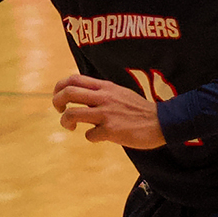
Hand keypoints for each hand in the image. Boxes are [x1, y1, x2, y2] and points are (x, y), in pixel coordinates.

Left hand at [51, 73, 165, 147]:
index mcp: (105, 87)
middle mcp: (103, 97)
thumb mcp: (119, 92)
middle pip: (67, 93)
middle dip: (56, 103)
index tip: (60, 98)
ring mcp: (106, 114)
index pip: (73, 79)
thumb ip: (101, 92)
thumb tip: (81, 95)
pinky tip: (100, 137)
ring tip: (71, 126)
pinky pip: (89, 135)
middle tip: (59, 111)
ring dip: (65, 122)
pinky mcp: (111, 130)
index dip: (59, 87)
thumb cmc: (138, 109)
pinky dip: (91, 137)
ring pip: (71, 114)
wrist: (161, 121)